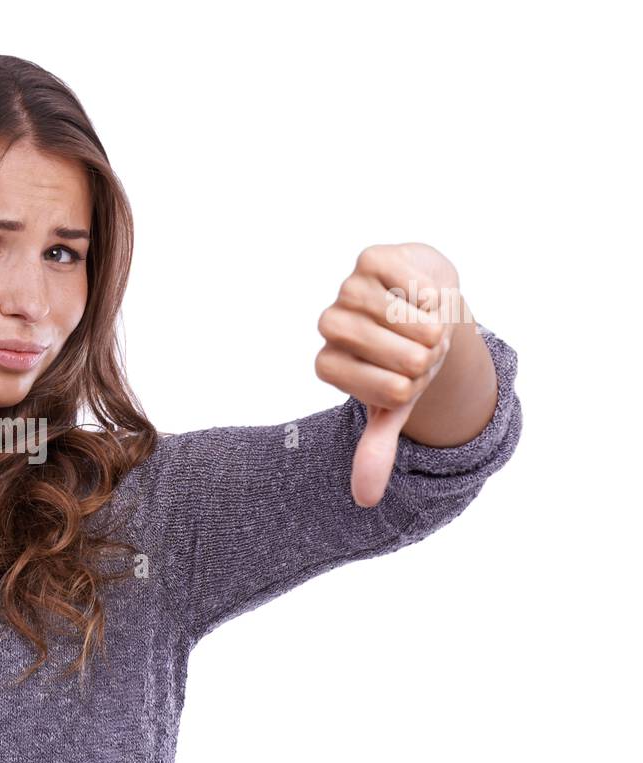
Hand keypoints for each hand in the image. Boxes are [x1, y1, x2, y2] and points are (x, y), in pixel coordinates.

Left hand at [315, 243, 464, 506]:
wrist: (431, 305)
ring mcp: (349, 290)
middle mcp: (331, 325)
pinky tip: (430, 300)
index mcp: (330, 363)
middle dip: (411, 355)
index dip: (391, 384)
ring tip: (433, 331)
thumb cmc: (411, 357)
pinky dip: (427, 294)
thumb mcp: (398, 403)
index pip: (351, 379)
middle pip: (365, 343)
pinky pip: (401, 279)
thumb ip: (378, 446)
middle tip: (428, 356)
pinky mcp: (371, 260)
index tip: (409, 382)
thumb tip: (364, 501)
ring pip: (385, 311)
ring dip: (422, 326)